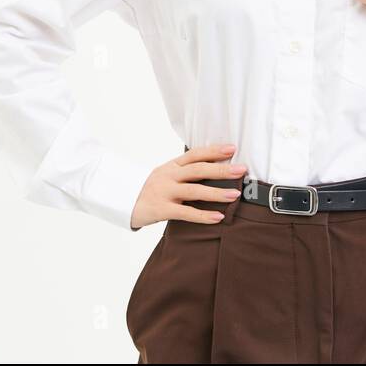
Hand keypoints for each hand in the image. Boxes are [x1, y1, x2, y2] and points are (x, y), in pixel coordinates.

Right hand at [129, 143, 247, 228]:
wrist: (124, 203)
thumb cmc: (151, 190)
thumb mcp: (166, 175)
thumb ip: (185, 172)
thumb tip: (215, 169)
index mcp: (172, 166)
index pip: (195, 154)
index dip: (214, 150)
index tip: (233, 148)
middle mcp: (169, 176)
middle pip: (198, 170)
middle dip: (221, 169)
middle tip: (242, 170)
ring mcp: (165, 192)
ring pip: (194, 190)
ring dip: (217, 192)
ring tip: (235, 195)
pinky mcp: (162, 209)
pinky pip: (186, 213)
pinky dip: (203, 215)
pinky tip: (218, 217)